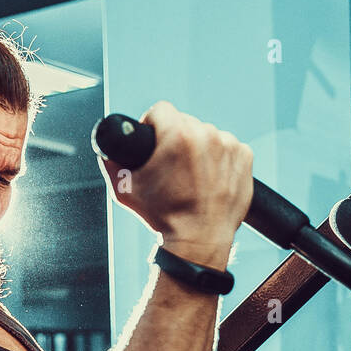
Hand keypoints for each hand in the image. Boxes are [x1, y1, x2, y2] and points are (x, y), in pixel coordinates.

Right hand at [97, 101, 253, 268]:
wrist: (198, 241)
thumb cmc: (162, 217)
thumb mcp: (125, 190)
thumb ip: (110, 161)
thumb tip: (106, 145)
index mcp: (177, 134)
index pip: (160, 110)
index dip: (152, 125)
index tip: (154, 142)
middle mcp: (206, 134)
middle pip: (185, 122)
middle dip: (177, 139)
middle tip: (173, 166)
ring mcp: (228, 145)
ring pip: (207, 135)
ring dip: (199, 149)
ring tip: (192, 177)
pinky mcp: (244, 157)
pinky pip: (227, 148)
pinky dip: (219, 160)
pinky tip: (210, 179)